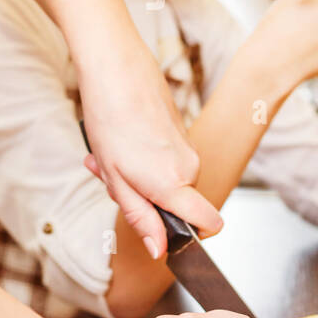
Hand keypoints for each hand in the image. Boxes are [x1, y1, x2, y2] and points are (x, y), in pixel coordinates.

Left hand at [78, 46, 221, 258]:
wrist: (115, 67)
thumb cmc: (110, 119)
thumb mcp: (117, 180)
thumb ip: (141, 217)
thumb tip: (159, 249)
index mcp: (175, 183)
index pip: (211, 223)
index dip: (194, 235)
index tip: (166, 234)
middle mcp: (189, 166)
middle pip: (176, 202)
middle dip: (144, 198)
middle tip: (109, 178)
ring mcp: (186, 147)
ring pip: (166, 179)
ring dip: (135, 176)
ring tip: (106, 156)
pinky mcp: (178, 131)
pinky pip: (164, 159)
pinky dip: (140, 157)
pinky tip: (116, 139)